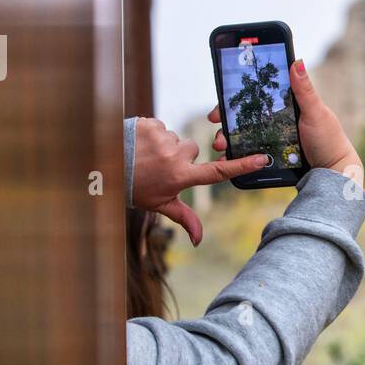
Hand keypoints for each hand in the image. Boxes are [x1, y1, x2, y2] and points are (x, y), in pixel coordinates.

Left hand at [132, 117, 271, 245]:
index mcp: (180, 177)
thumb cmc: (134, 188)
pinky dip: (152, 133)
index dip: (242, 166)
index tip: (262, 159)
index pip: (217, 173)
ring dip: (165, 144)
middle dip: (181, 155)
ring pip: (176, 138)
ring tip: (146, 155)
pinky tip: (139, 143)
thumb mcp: (159, 204)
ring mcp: (162, 138)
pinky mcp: (150, 124)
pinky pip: (160, 126)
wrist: (102, 167)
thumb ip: (184, 218)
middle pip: (193, 150)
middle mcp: (174, 157)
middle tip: (160, 166)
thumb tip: (199, 241)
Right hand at [208, 59, 361, 178]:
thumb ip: (304, 91)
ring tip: (221, 146)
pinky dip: (237, 157)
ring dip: (228, 139)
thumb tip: (297, 61)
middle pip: (244, 118)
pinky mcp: (272, 158)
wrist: (333, 174)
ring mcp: (273, 140)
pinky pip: (250, 156)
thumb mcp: (316, 113)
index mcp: (284, 106)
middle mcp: (275, 121)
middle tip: (215, 124)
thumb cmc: (329, 140)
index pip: (255, 97)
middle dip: (225, 121)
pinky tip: (228, 160)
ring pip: (244, 137)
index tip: (220, 103)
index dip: (234, 99)